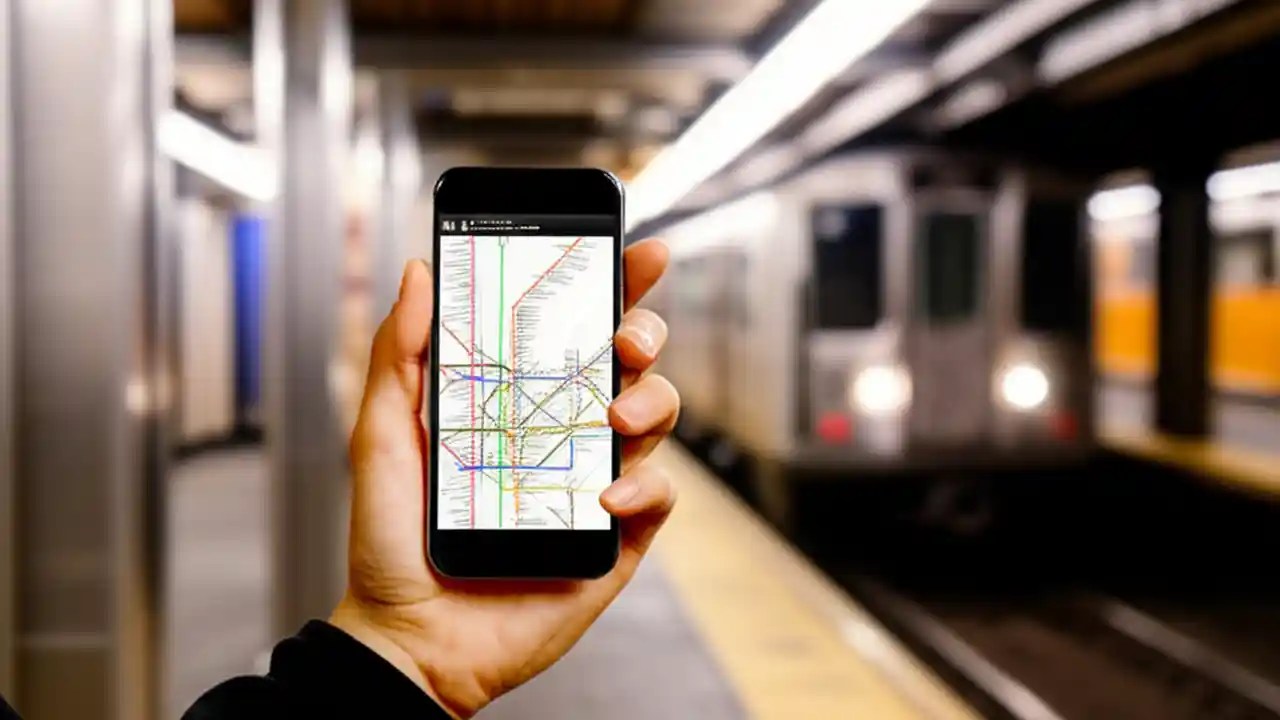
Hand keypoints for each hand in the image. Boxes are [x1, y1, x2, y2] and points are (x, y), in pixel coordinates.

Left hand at [332, 238, 678, 717]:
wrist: (410, 637)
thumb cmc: (393, 539)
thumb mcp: (382, 435)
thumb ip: (401, 354)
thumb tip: (419, 273)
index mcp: (520, 398)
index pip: (576, 328)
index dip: (615, 284)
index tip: (636, 252)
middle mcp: (566, 431)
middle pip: (633, 363)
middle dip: (645, 333)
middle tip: (624, 340)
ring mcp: (595, 482)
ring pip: (658, 418)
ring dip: (652, 403)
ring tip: (611, 420)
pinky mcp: (617, 538)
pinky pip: (659, 497)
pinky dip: (644, 488)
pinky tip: (604, 497)